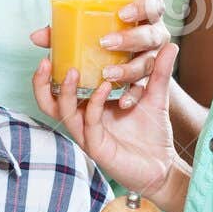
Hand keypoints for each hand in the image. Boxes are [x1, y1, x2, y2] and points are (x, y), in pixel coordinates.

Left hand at [31, 0, 169, 108]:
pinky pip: (147, 90)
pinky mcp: (153, 85)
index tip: (121, 13)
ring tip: (107, 75)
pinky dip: (134, 95)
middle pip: (152, 35)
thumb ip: (67, 36)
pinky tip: (122, 101)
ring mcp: (154, 61)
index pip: (151, 5)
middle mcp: (153, 38)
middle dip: (130, 39)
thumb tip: (36, 37)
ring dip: (128, 69)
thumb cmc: (104, 49)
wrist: (125, 80)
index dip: (141, 8)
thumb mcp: (89, 40)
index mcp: (142, 18)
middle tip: (105, 43)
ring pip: (148, 63)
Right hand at [32, 41, 186, 209]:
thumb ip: (158, 72)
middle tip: (45, 60)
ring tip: (72, 70)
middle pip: (49, 101)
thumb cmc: (153, 133)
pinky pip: (90, 121)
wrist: (163, 167)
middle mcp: (82, 119)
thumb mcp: (155, 96)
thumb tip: (170, 44)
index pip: (60, 86)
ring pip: (64, 112)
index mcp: (88, 105)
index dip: (52, 68)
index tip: (50, 44)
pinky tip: (103, 86)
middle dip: (42, 82)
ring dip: (64, 91)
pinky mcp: (96, 147)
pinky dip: (94, 103)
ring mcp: (87, 134)